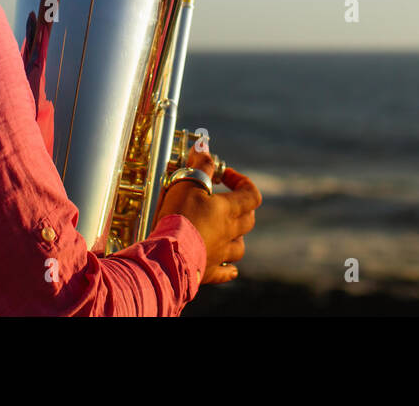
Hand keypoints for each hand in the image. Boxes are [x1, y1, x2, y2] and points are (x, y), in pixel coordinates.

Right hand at [154, 149, 260, 284]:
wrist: (168, 256)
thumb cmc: (180, 217)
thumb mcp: (187, 183)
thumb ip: (199, 165)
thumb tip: (205, 146)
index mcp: (229, 211)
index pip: (251, 194)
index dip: (242, 181)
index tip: (224, 176)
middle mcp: (230, 233)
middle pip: (248, 219)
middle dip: (240, 207)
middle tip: (223, 200)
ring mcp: (221, 254)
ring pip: (239, 246)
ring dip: (236, 237)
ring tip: (224, 231)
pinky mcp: (208, 271)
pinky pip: (226, 272)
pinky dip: (228, 268)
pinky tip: (227, 267)